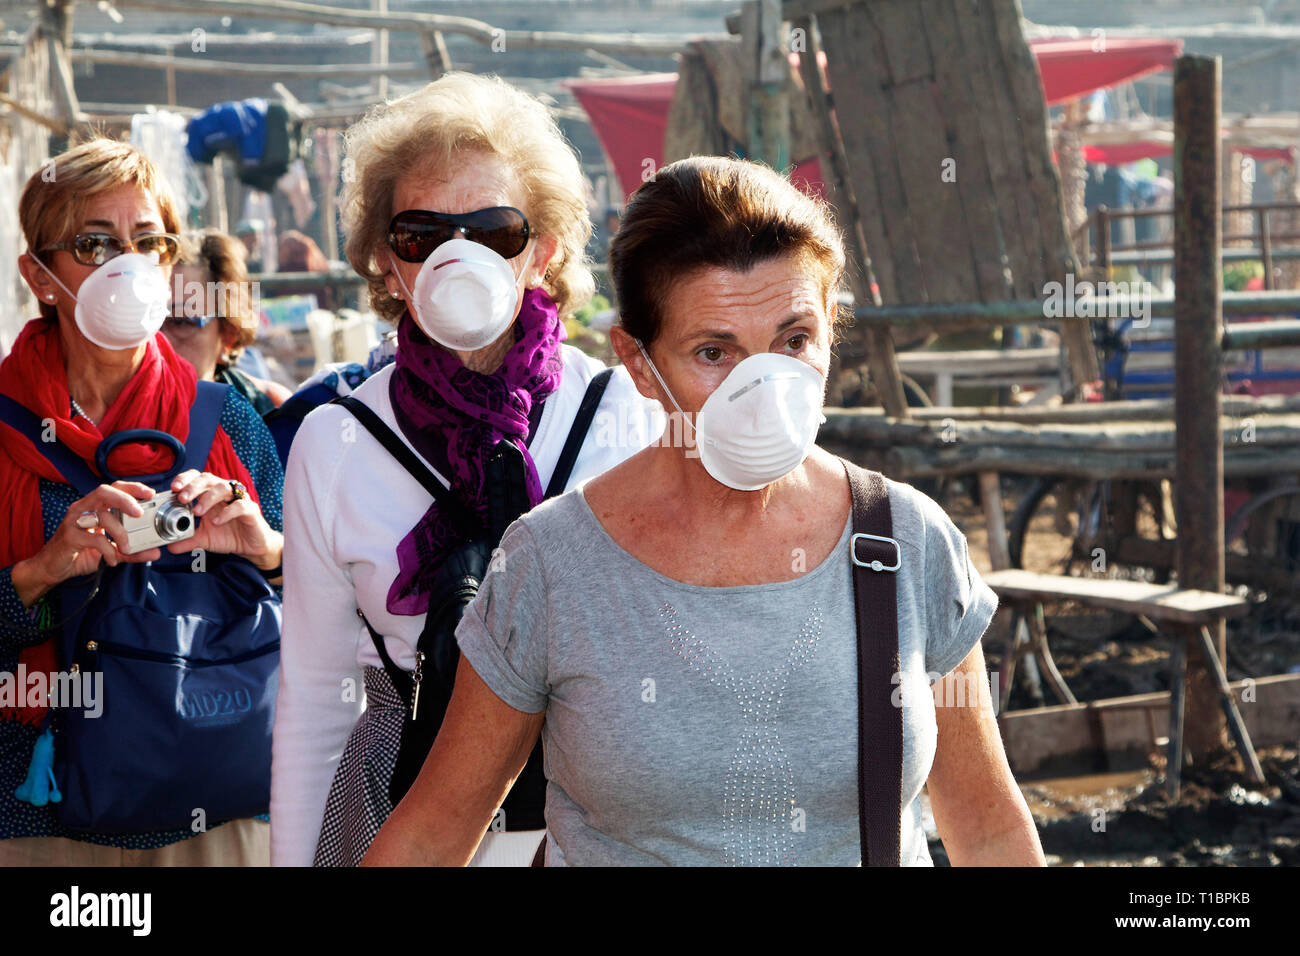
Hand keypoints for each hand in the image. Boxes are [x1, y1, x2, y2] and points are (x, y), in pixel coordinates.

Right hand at [12, 481, 160, 606]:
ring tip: (128, 549)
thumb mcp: (111, 551)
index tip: (150, 493)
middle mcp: (83, 509)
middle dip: (125, 499)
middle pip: (104, 492)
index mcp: (94, 507)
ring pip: (101, 516)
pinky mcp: (69, 536)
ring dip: (120, 533)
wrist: (53, 568)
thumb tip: (155, 553)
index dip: (132, 488)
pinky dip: (109, 550)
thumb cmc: (81, 553)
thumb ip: (132, 551)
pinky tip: (112, 559)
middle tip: (139, 512)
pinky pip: (95, 538)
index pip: (113, 488)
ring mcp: (74, 521)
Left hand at [164, 470, 282, 569]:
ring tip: (198, 512)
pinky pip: (239, 505)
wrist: (251, 547)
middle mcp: (224, 493)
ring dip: (208, 498)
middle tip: (182, 498)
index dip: (185, 479)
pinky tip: (217, 521)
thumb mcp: (203, 539)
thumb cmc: (228, 536)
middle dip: (193, 486)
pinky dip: (227, 512)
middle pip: (208, 478)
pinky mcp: (251, 510)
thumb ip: (186, 540)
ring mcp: (238, 499)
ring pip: (223, 487)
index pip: (197, 478)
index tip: (173, 488)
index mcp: (210, 494)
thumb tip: (169, 547)